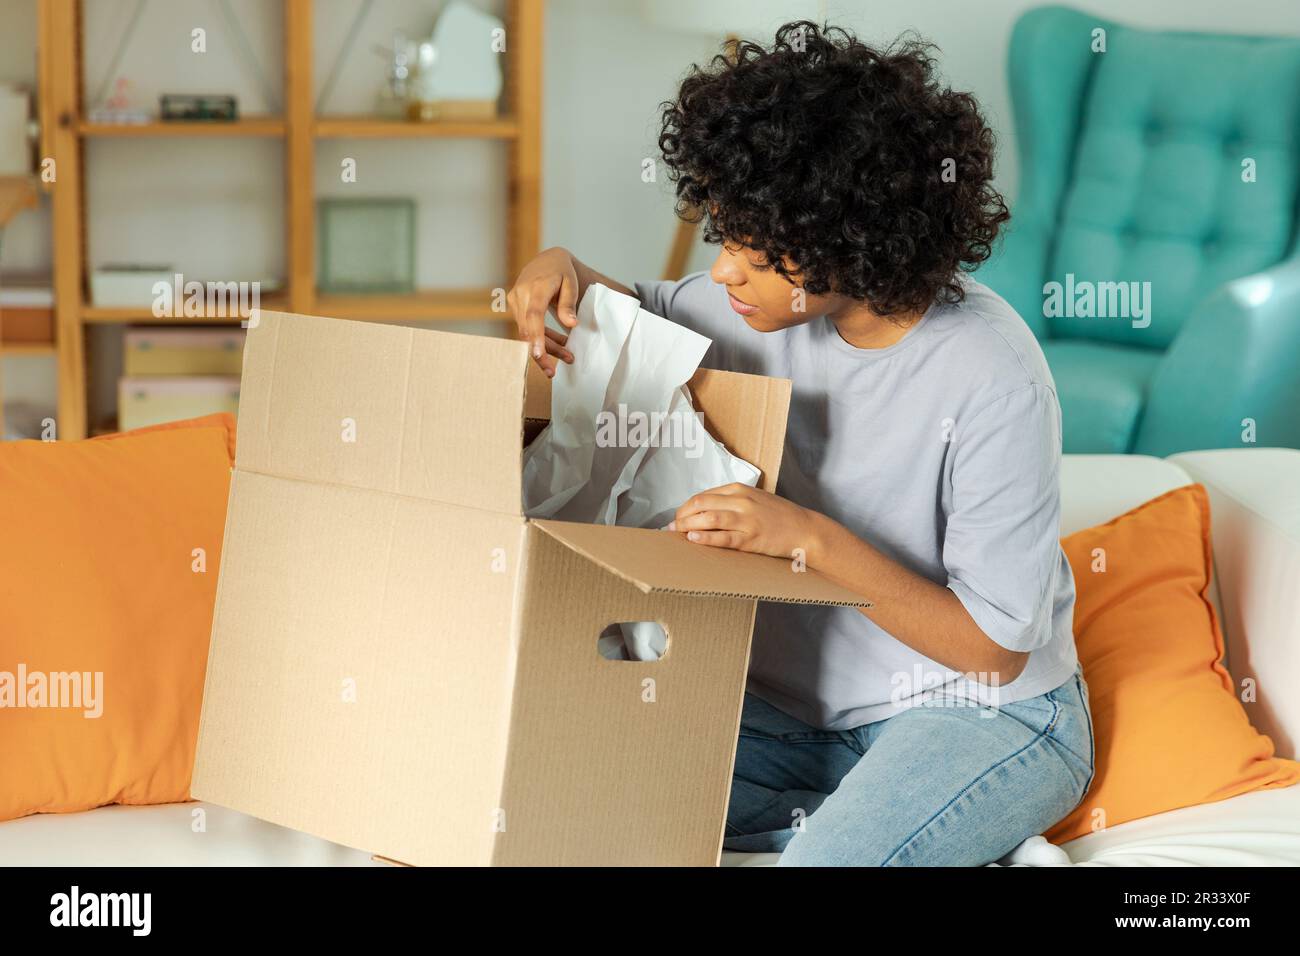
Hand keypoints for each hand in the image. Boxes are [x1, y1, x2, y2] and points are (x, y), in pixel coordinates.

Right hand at [507, 247, 579, 376]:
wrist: (546, 260)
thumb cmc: (562, 271)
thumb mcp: (571, 283)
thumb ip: (569, 303)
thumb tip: (570, 324)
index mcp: (537, 286)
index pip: (534, 315)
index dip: (536, 336)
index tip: (538, 355)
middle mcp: (521, 294)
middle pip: (528, 329)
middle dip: (542, 352)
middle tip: (556, 370)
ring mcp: (515, 301)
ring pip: (527, 332)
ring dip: (545, 347)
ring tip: (567, 356)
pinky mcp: (515, 306)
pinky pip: (527, 328)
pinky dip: (542, 338)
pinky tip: (558, 346)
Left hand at [667, 483, 825, 562]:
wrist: (804, 529)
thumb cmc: (778, 515)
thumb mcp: (754, 499)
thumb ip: (731, 501)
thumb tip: (704, 510)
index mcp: (739, 489)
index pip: (702, 496)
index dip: (685, 507)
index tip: (677, 517)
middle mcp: (741, 501)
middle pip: (701, 504)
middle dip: (681, 516)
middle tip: (671, 528)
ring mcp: (746, 520)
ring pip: (708, 519)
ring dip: (687, 526)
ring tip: (677, 534)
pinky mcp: (751, 538)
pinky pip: (722, 537)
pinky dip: (705, 537)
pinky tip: (693, 538)